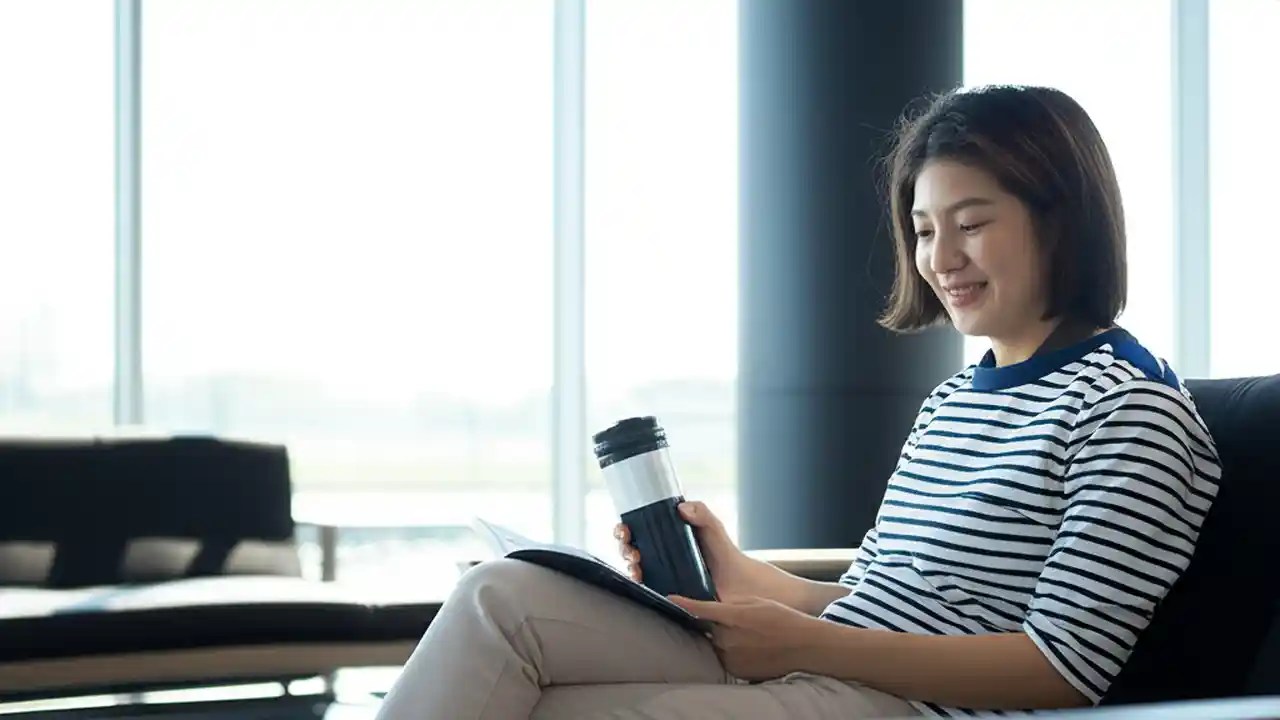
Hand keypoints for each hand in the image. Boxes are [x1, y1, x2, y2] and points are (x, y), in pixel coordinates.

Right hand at [613, 501, 764, 597]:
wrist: (736, 583)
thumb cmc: (724, 552)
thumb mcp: (712, 527)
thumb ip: (701, 513)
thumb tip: (681, 508)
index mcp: (666, 533)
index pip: (637, 527)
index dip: (625, 527)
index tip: (625, 528)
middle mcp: (659, 551)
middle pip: (630, 546)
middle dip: (624, 546)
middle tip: (632, 549)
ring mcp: (660, 571)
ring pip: (633, 566)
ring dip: (628, 564)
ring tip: (637, 564)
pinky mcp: (664, 589)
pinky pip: (644, 586)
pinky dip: (637, 583)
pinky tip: (640, 580)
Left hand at [668, 594, 825, 680]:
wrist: (804, 646)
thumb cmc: (783, 619)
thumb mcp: (757, 603)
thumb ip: (732, 604)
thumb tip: (715, 606)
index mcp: (733, 616)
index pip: (701, 609)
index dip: (684, 603)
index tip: (670, 598)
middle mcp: (728, 638)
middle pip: (710, 629)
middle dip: (717, 625)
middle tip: (736, 622)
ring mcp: (732, 657)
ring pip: (717, 645)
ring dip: (724, 640)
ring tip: (749, 637)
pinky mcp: (737, 671)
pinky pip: (726, 659)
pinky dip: (732, 653)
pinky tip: (751, 648)